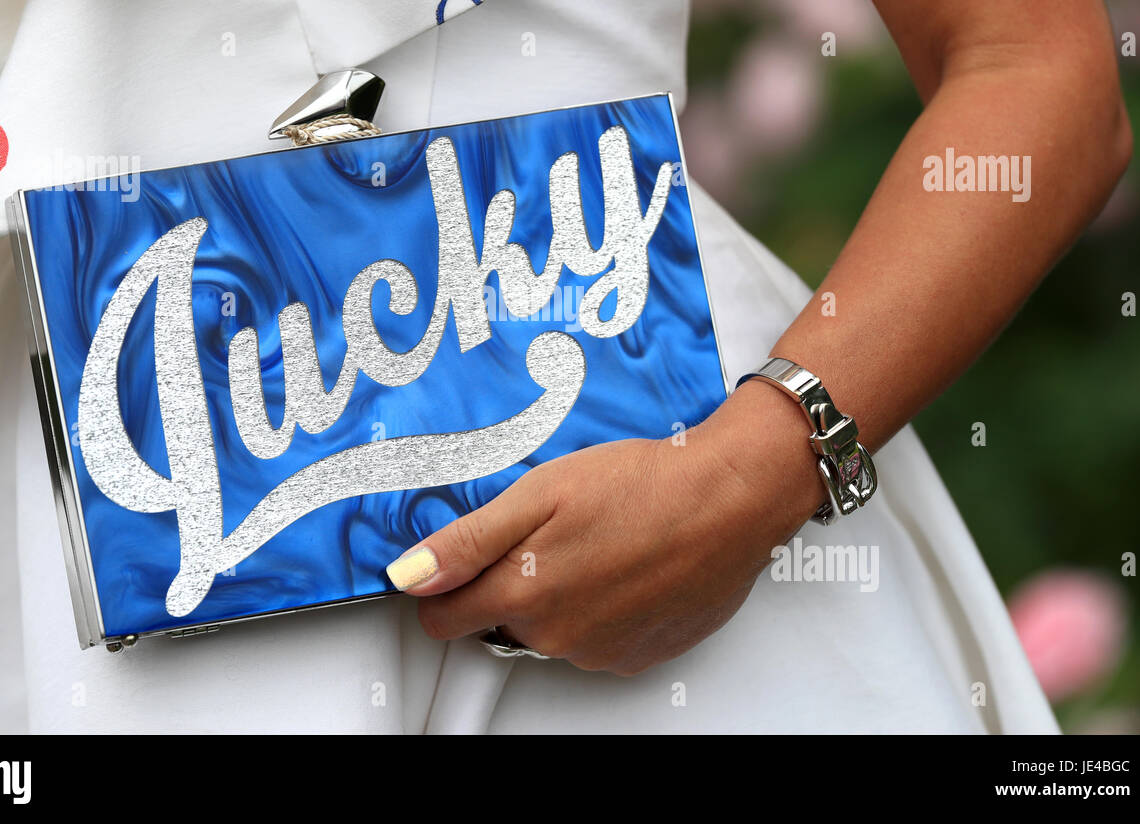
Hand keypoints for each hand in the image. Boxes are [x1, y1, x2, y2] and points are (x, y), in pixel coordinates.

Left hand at [385, 381, 826, 674]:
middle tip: (547, 532)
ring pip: (551, 631)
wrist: (731, 500)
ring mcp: (601, 652)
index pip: (442, 622)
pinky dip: (602, 608)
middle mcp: (558, 638)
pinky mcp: (640, 655)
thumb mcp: (540, 494)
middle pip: (499, 624)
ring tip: (596, 541)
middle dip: (509, 584)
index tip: (457, 563)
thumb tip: (408, 576)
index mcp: (524, 595)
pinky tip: (625, 565)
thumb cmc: (642, 485)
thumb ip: (467, 542)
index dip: (441, 589)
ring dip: (560, 595)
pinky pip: (597, 638)